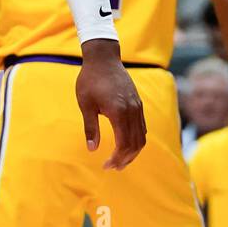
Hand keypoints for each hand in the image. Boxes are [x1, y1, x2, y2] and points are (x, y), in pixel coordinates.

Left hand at [77, 39, 146, 169]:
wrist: (103, 58)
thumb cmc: (90, 80)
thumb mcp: (85, 104)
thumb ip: (90, 127)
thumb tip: (92, 149)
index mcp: (119, 112)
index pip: (124, 144)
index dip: (117, 158)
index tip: (106, 166)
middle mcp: (132, 111)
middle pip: (136, 144)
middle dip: (125, 159)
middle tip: (112, 167)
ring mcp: (138, 107)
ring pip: (142, 137)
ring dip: (133, 152)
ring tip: (120, 160)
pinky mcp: (138, 104)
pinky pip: (142, 127)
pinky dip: (136, 140)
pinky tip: (126, 144)